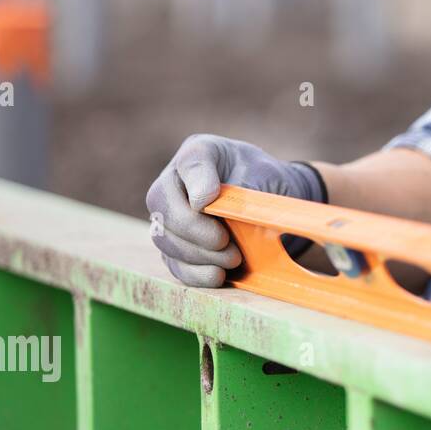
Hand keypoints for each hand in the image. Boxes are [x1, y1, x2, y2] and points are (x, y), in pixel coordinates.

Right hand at [146, 134, 324, 287]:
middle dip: (193, 229)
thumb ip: (245, 189)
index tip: (208, 202)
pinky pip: (173, 262)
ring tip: (232, 258)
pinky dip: (194, 273)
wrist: (268, 203)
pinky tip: (218, 276)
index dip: (198, 183)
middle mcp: (175, 182)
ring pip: (164, 237)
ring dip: (197, 254)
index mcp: (200, 153)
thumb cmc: (264, 181)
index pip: (190, 162)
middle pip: (162, 204)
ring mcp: (168, 214)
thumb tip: (219, 210)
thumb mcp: (265, 175)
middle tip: (224, 242)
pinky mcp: (174, 244)